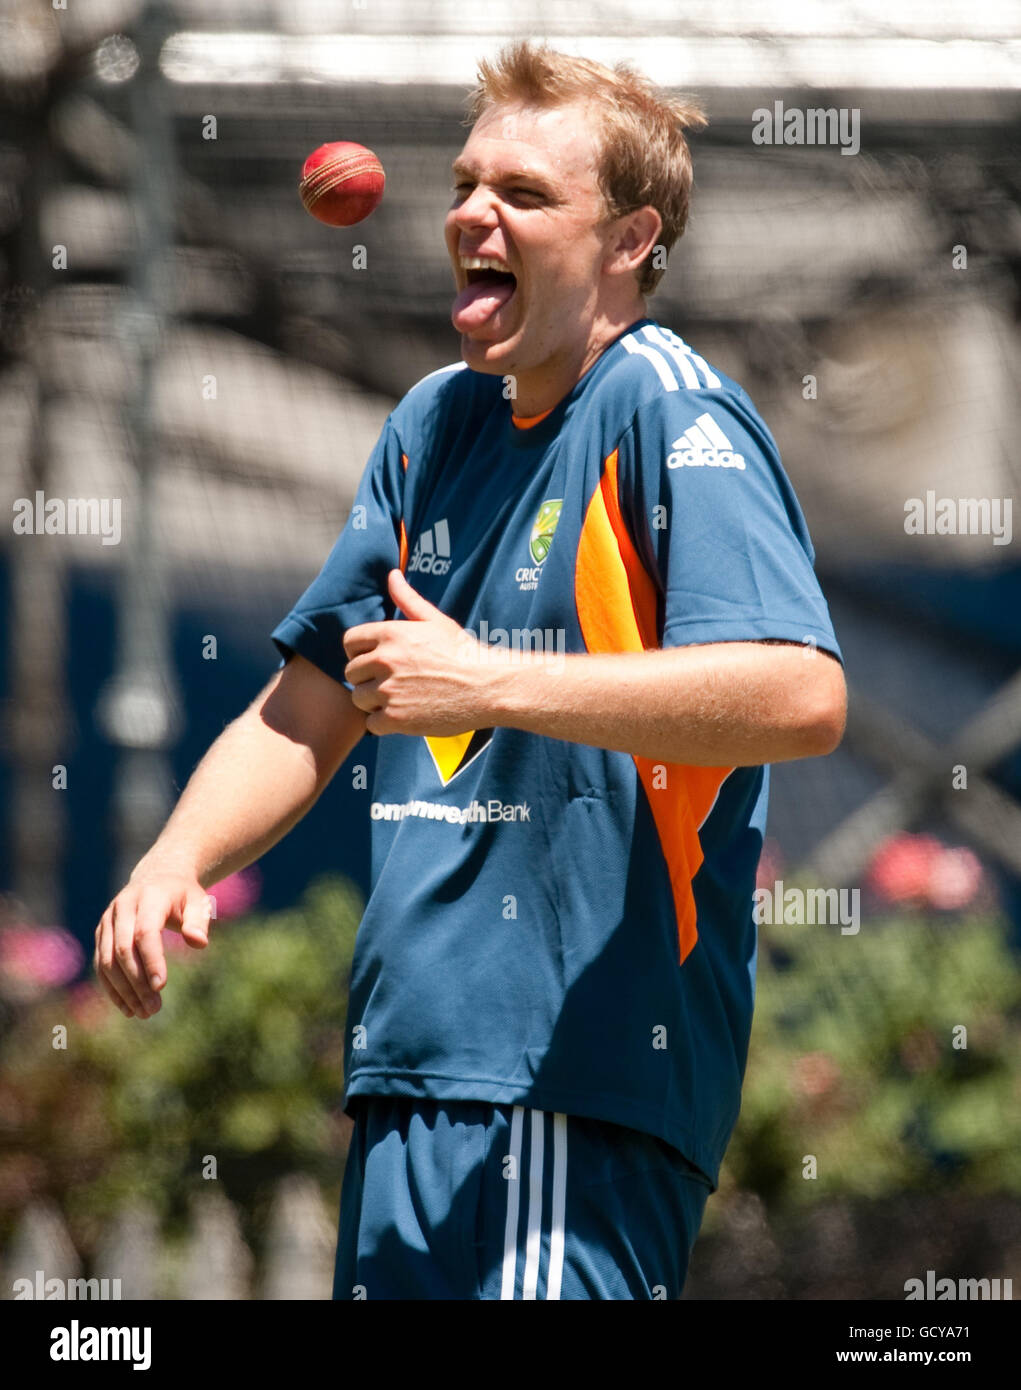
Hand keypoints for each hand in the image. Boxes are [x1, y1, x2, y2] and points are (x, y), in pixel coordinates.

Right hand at [94, 870, 211, 1018]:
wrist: (157, 878)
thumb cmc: (182, 895)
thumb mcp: (198, 902)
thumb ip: (199, 920)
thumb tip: (199, 942)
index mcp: (148, 897)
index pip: (145, 932)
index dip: (152, 960)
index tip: (161, 988)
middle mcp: (122, 908)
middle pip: (123, 950)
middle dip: (137, 982)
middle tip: (154, 1009)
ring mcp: (108, 921)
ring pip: (107, 961)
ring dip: (123, 990)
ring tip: (144, 1013)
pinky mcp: (101, 935)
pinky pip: (101, 965)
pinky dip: (112, 988)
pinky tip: (128, 1008)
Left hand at [343, 569, 489, 735]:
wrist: (487, 687)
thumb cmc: (462, 652)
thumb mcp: (435, 620)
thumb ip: (408, 599)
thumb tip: (392, 574)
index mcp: (391, 634)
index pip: (349, 642)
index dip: (360, 652)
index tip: (377, 660)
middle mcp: (385, 660)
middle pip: (352, 672)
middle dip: (367, 678)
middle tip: (392, 682)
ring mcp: (389, 691)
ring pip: (359, 698)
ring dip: (374, 702)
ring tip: (400, 698)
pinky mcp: (396, 718)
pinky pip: (371, 723)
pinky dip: (384, 723)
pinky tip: (405, 715)